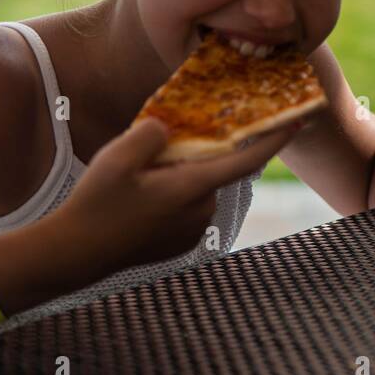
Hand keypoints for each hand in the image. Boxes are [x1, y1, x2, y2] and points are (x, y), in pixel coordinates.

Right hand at [54, 118, 296, 282]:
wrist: (75, 253)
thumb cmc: (97, 203)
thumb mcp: (118, 156)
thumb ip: (151, 133)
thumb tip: (168, 130)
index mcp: (194, 188)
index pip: (247, 160)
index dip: (275, 139)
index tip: (299, 120)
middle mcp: (203, 210)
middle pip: (212, 168)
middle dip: (194, 154)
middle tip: (156, 151)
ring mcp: (194, 230)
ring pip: (197, 186)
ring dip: (179, 176)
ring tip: (138, 179)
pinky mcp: (181, 242)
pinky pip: (186, 206)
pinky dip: (171, 196)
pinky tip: (138, 199)